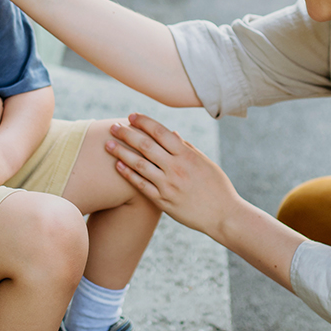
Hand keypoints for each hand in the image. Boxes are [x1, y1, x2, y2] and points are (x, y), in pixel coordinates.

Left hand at [106, 113, 242, 238]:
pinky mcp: (163, 201)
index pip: (161, 132)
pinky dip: (128, 174)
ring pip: (139, 164)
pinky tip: (117, 165)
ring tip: (107, 144)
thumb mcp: (205, 163)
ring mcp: (168, 185)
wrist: (223, 215)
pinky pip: (141, 185)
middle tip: (113, 127)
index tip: (131, 116)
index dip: (144, 122)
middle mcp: (176, 168)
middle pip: (146, 146)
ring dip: (121, 153)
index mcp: (188, 155)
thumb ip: (187, 148)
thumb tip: (172, 132)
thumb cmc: (217, 186)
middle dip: (127, 134)